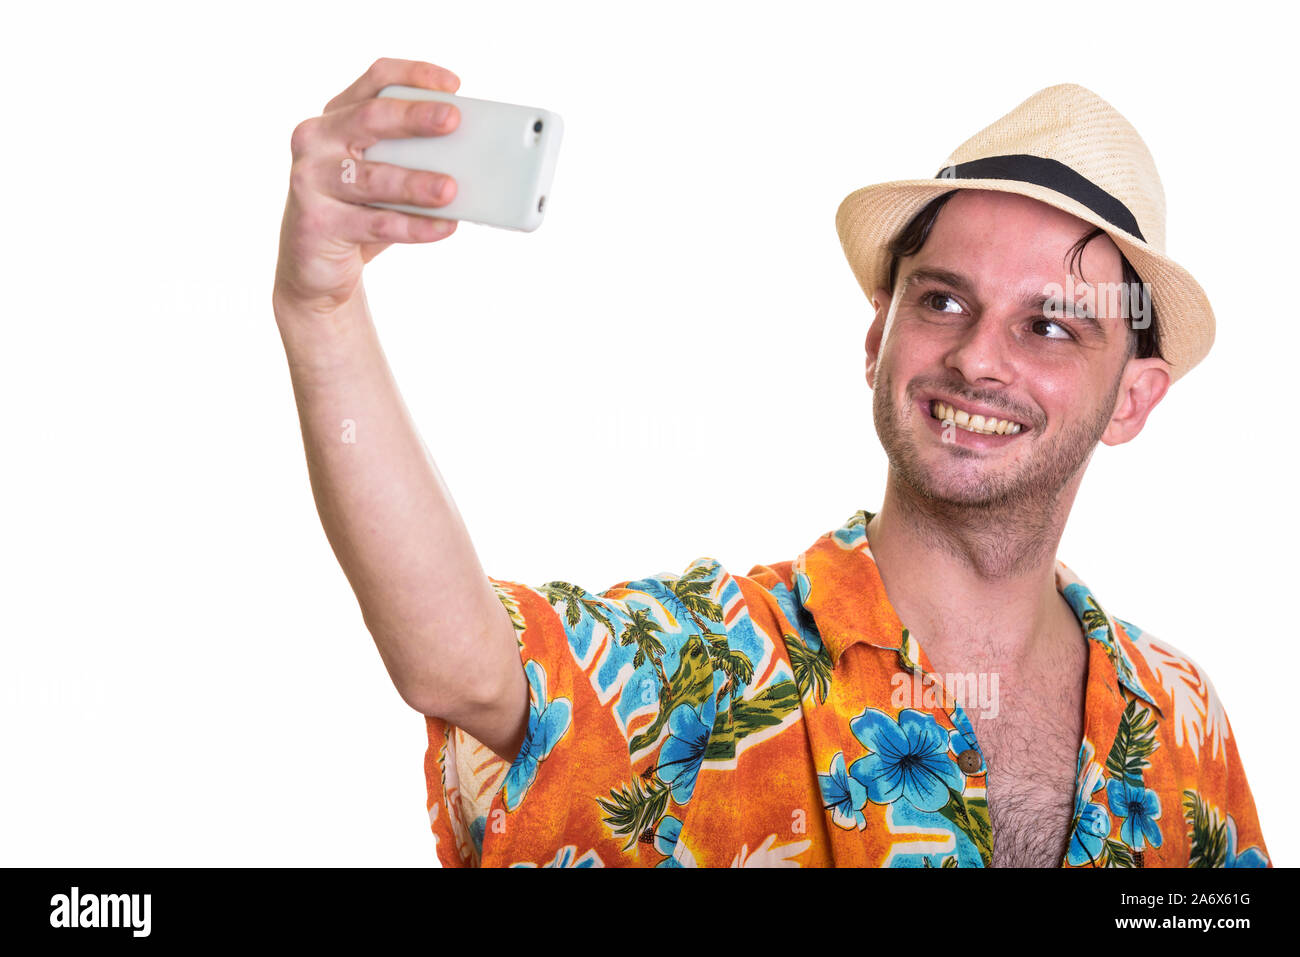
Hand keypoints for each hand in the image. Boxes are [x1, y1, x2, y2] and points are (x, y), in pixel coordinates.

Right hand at [273, 57, 461, 315]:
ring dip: (415, 183)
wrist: (317, 270)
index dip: (413, 75)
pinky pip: (375, 224)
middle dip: (414, 117)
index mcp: (338, 117)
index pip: (376, 80)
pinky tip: (443, 227)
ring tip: (451, 189)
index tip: (454, 85)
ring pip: (372, 178)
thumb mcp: (384, 178)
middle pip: (369, 118)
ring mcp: (309, 180)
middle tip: (453, 119)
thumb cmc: (360, 214)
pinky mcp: (315, 224)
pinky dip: (414, 227)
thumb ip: (412, 160)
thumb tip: (473, 159)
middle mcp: (316, 139)